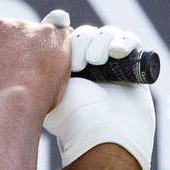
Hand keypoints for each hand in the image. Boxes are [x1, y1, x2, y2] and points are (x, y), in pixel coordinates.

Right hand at [0, 15, 70, 118]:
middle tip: (14, 73)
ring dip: (33, 49)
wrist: (13, 106)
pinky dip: (57, 49)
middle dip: (10, 48)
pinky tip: (53, 67)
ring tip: (33, 77)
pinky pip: (59, 35)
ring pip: (31, 33)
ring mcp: (24, 26)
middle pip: (5, 32)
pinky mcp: (51, 32)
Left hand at [41, 10, 155, 169]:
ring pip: (109, 35)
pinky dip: (125, 42)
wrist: (102, 135)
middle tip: (83, 64)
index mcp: (65, 70)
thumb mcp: (48, 90)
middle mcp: (88, 66)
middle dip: (85, 42)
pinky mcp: (133, 66)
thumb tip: (36, 38)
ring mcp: (111, 65)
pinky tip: (118, 51)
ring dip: (103, 41)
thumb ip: (39, 68)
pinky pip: (131, 43)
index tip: (68, 53)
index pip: (68, 39)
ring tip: (98, 60)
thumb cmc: (72, 119)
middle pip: (88, 35)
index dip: (69, 38)